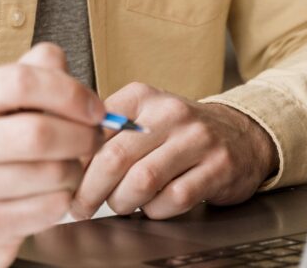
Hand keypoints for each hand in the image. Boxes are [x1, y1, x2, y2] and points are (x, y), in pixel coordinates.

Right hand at [0, 43, 106, 267]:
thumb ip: (37, 73)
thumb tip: (77, 85)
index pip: (20, 81)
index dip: (68, 92)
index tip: (93, 108)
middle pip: (37, 132)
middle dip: (81, 135)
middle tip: (94, 139)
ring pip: (49, 172)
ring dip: (75, 170)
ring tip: (71, 167)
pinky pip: (48, 207)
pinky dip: (64, 199)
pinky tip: (54, 194)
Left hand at [70, 83, 275, 220]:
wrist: (241, 135)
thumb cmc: (178, 133)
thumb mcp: (143, 117)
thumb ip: (106, 133)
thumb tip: (64, 162)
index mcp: (143, 96)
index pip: (95, 129)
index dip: (76, 161)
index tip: (66, 180)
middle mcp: (171, 112)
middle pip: (115, 157)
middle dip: (91, 191)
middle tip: (81, 208)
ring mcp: (197, 138)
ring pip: (142, 180)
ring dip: (123, 202)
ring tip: (121, 205)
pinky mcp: (217, 167)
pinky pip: (173, 199)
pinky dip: (155, 211)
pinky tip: (154, 206)